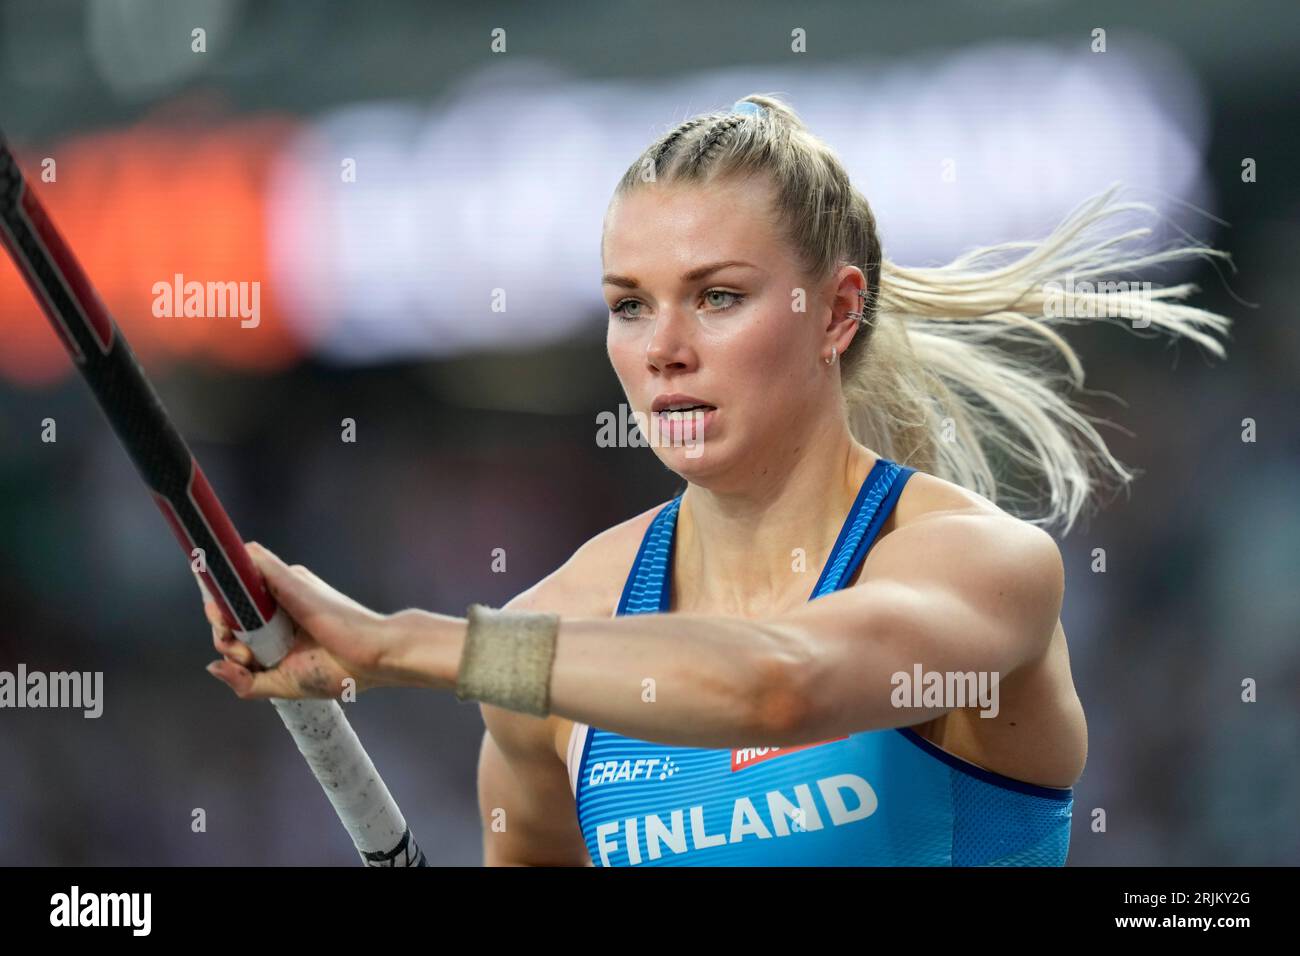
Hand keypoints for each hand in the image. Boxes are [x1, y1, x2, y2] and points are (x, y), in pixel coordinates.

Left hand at [203, 542, 398, 699]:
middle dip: (225, 634)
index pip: (236, 625)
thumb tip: (213, 666)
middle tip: (243, 656)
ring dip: (226, 615)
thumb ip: (247, 681)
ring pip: (235, 589)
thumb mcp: (283, 683)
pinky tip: (215, 575)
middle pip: (231, 609)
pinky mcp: (289, 577)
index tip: (236, 659)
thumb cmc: (338, 670)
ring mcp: (284, 587)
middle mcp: (279, 603)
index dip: (226, 638)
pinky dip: (230, 567)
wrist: (372, 656)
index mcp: (279, 627)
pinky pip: (251, 562)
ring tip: (244, 643)